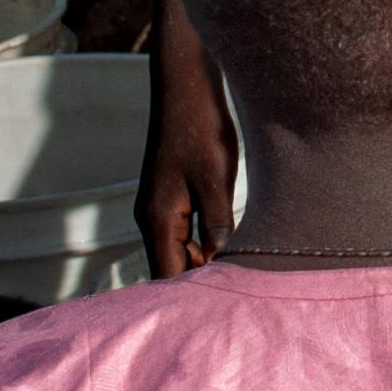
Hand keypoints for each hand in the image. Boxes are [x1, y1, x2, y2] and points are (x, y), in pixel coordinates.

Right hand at [139, 36, 237, 276]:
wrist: (187, 85)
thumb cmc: (201, 127)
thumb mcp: (216, 179)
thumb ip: (217, 225)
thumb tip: (221, 264)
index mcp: (157, 218)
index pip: (167, 275)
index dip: (191, 296)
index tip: (223, 305)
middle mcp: (151, 217)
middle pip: (171, 268)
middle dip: (201, 280)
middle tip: (241, 287)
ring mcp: (159, 206)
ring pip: (179, 250)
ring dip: (205, 261)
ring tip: (240, 266)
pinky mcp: (170, 196)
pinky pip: (184, 232)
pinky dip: (204, 242)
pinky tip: (230, 239)